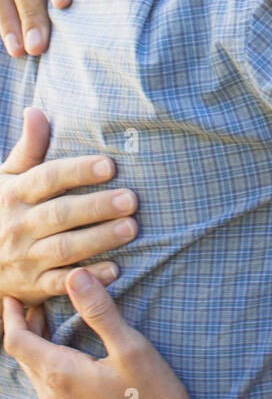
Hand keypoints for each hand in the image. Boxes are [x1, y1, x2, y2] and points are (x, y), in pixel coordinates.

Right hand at [0, 107, 136, 302]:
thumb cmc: (1, 211)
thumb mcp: (5, 179)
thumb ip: (28, 149)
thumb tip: (36, 111)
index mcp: (14, 194)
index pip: (48, 178)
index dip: (78, 171)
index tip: (110, 165)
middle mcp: (18, 226)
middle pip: (59, 214)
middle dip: (96, 207)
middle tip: (131, 199)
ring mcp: (24, 259)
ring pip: (63, 249)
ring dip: (98, 240)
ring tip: (131, 228)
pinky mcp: (32, 287)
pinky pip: (60, 284)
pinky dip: (88, 278)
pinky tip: (115, 270)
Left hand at [3, 268, 197, 398]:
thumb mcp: (131, 348)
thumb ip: (100, 311)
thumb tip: (74, 275)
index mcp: (61, 375)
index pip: (18, 342)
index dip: (12, 317)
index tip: (11, 297)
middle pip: (25, 361)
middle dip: (25, 331)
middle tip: (37, 306)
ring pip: (38, 380)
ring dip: (39, 353)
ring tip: (53, 332)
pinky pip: (53, 398)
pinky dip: (52, 374)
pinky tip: (74, 370)